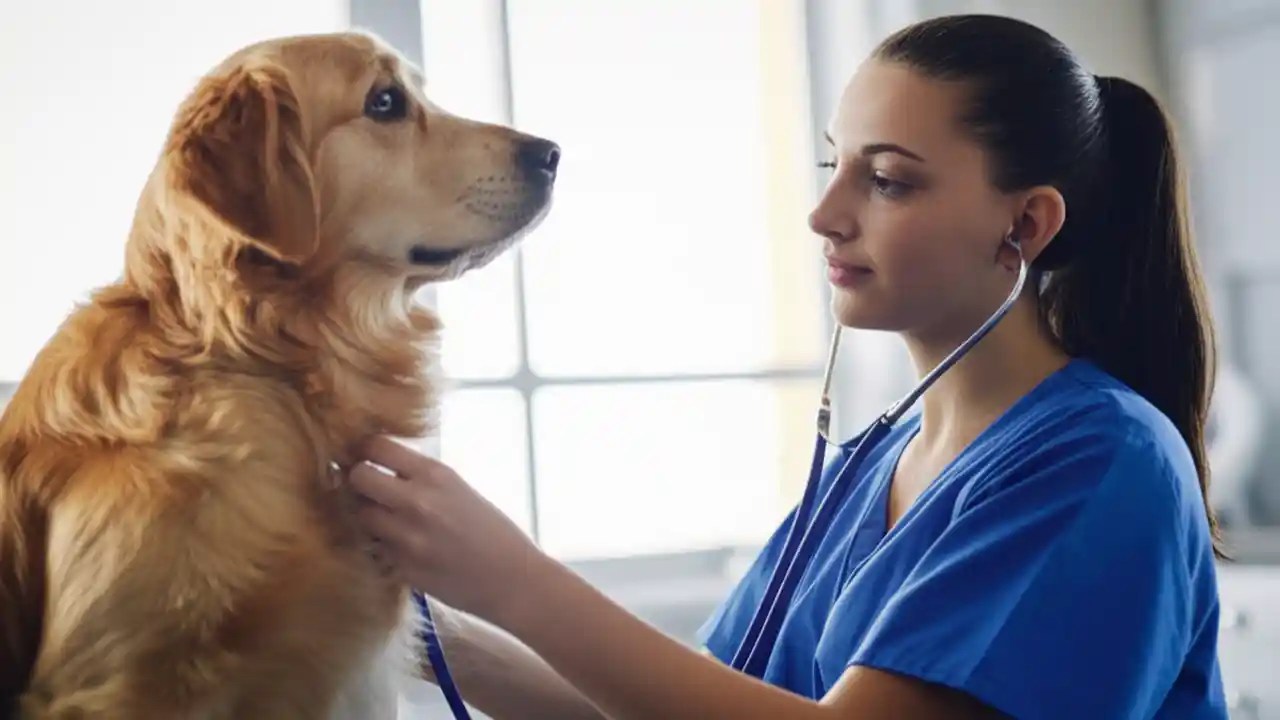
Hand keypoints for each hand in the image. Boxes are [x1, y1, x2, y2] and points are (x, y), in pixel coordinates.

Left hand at [347, 436, 548, 626]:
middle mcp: (416, 501)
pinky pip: (372, 548)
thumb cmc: (491, 530)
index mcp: (435, 474)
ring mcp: (405, 537)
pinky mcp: (401, 568)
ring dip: (364, 517)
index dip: (364, 451)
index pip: (376, 447)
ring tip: (381, 522)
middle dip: (357, 482)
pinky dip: (377, 546)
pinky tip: (394, 548)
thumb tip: (379, 469)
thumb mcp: (458, 489)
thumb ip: (419, 478)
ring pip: (359, 516)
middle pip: (358, 478)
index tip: (364, 458)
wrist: (512, 579)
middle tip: (366, 491)